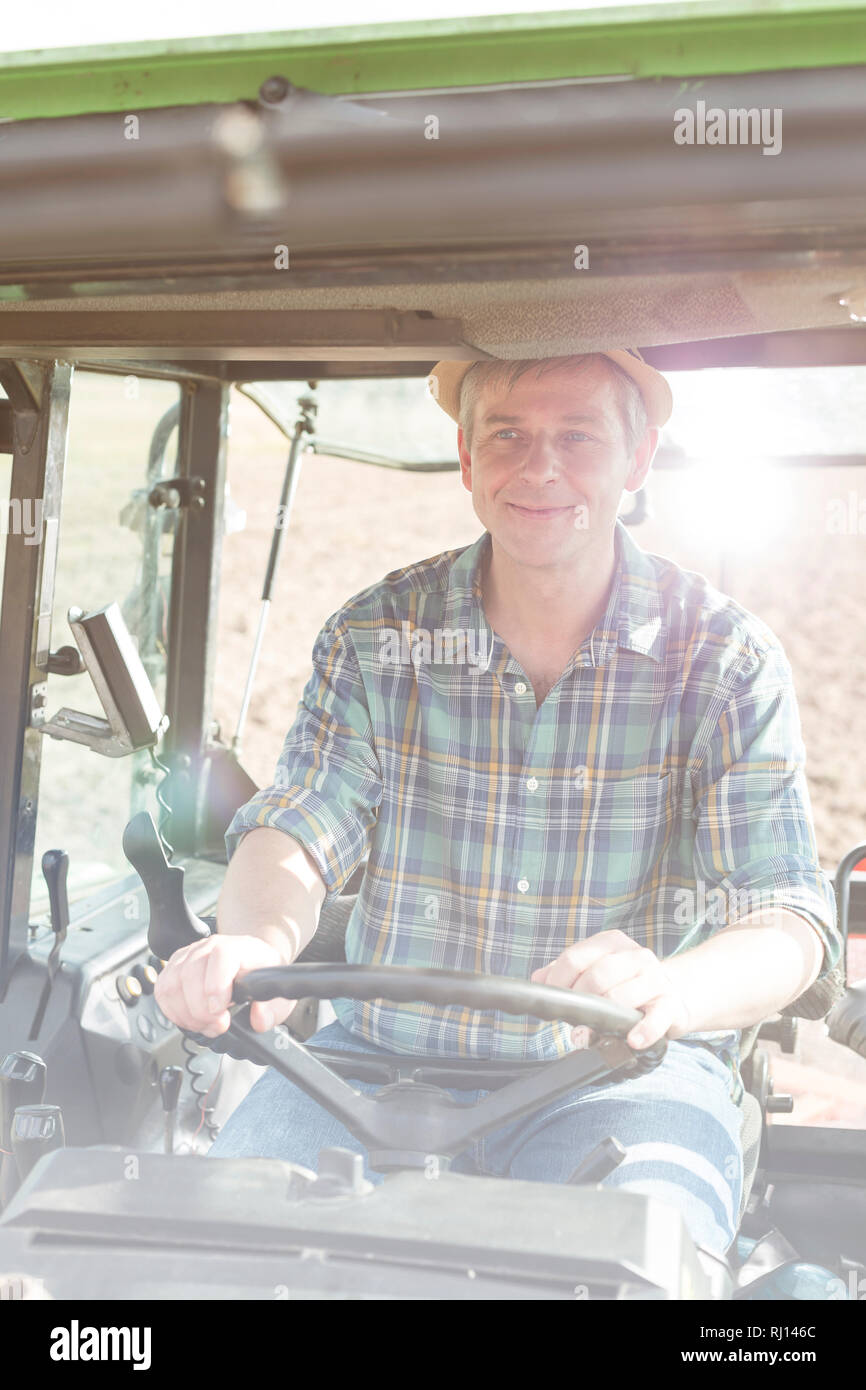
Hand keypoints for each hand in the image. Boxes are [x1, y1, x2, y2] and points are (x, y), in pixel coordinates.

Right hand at [154, 934, 297, 1036]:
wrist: (250, 963)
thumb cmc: (260, 977)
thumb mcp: (278, 995)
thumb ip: (273, 1010)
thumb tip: (258, 1020)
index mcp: (238, 948)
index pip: (221, 955)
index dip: (216, 985)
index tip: (220, 1010)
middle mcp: (209, 947)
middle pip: (190, 973)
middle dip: (201, 1011)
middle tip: (218, 1026)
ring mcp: (188, 956)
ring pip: (172, 984)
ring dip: (186, 1014)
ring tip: (206, 1024)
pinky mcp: (173, 968)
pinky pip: (162, 992)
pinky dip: (174, 1012)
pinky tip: (191, 1019)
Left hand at [530, 929, 689, 1048]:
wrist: (673, 994)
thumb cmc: (626, 984)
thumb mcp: (597, 971)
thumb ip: (566, 973)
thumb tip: (538, 979)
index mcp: (612, 943)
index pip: (576, 957)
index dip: (558, 981)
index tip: (552, 999)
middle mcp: (635, 955)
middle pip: (597, 976)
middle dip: (579, 1000)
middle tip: (572, 1019)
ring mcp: (655, 978)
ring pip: (622, 996)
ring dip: (603, 1019)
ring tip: (591, 1035)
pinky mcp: (671, 1004)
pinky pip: (656, 1018)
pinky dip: (643, 1030)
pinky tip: (632, 1040)